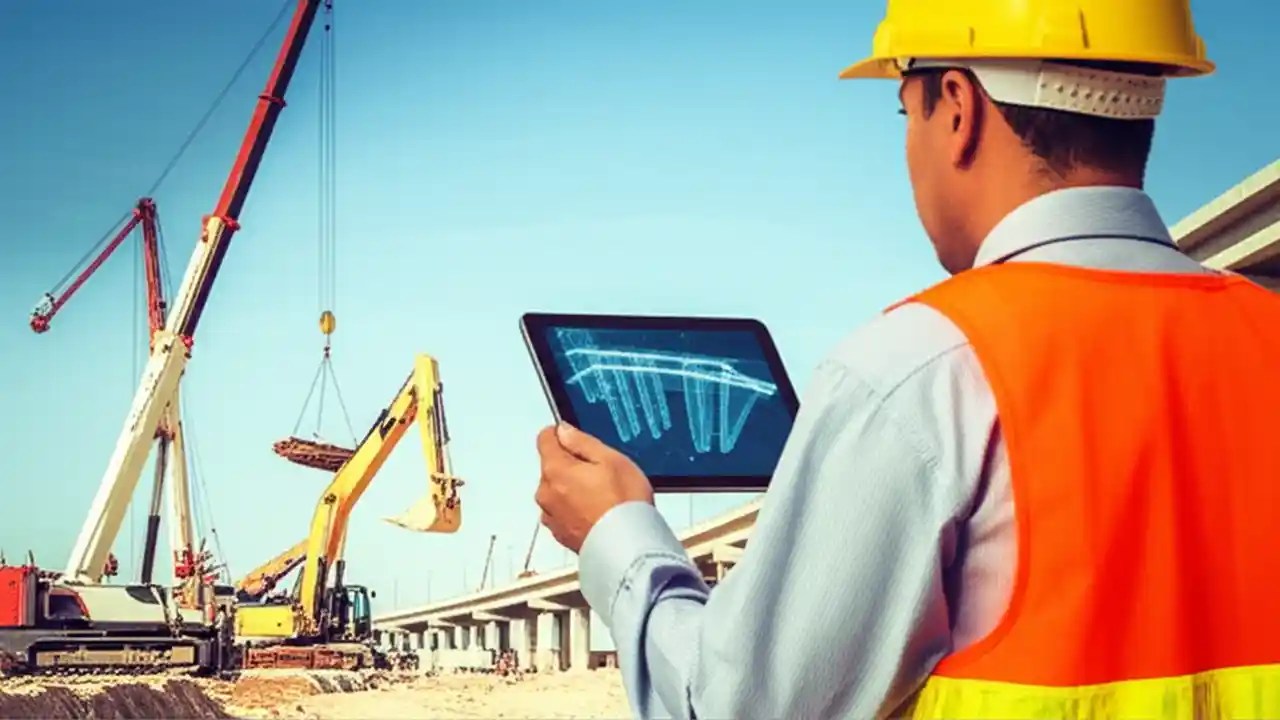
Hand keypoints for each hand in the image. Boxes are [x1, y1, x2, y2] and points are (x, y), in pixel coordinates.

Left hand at [535, 423, 654, 552]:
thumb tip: (564, 431)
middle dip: (571, 466)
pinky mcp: (560, 534)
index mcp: (555, 470)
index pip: (545, 438)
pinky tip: (598, 513)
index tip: (578, 439)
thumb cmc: (623, 503)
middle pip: (551, 467)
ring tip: (603, 497)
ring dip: (572, 489)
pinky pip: (563, 512)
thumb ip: (581, 441)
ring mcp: (551, 516)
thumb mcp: (611, 459)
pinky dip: (575, 510)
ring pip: (557, 491)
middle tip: (601, 473)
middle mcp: (546, 493)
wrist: (627, 549)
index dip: (562, 435)